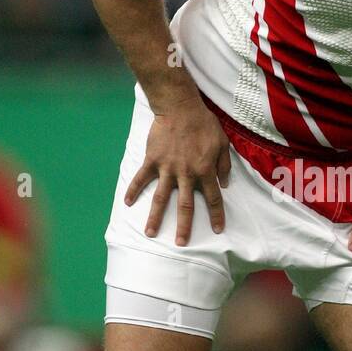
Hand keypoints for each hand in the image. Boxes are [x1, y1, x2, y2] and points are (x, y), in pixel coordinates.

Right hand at [124, 99, 231, 245]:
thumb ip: (224, 164)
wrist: (180, 107)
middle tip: (181, 243)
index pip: (213, 198)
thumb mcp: (222, 142)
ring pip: (161, 198)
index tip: (217, 229)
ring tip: (151, 233)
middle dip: (184, 226)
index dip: (216, 215)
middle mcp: (186, 174)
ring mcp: (167, 168)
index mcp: (205, 170)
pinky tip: (127, 203)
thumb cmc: (204, 124)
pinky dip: (133, 190)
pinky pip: (141, 178)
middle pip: (186, 206)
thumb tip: (224, 184)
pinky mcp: (152, 160)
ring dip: (156, 217)